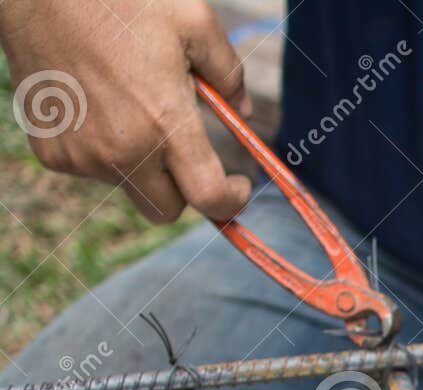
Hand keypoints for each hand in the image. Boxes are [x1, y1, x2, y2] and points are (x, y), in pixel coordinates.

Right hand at [0, 0, 251, 222]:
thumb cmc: (121, 0)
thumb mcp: (194, 22)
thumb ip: (229, 74)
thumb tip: (244, 112)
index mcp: (165, 122)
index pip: (208, 197)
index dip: (231, 201)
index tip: (236, 186)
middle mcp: (123, 149)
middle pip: (166, 209)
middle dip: (184, 191)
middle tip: (186, 155)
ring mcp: (82, 155)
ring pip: (128, 186)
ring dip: (140, 164)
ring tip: (130, 109)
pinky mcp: (51, 151)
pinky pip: (90, 168)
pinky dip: (101, 150)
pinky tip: (96, 107)